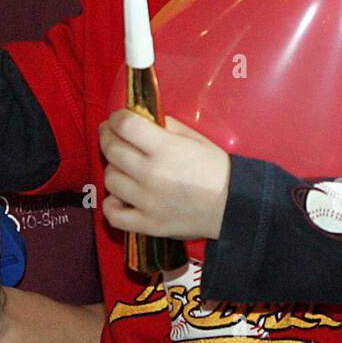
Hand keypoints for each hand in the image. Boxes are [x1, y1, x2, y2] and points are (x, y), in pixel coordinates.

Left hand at [98, 109, 229, 240]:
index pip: (124, 125)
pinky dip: (111, 205)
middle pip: (112, 150)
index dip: (116, 118)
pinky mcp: (147, 224)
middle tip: (111, 135)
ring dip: (113, 169)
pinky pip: (113, 215)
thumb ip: (166, 126)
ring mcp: (146, 202)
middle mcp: (151, 174)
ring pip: (110, 180)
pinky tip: (119, 197)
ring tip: (122, 167)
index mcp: (165, 148)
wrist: (233, 206)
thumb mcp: (195, 137)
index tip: (117, 118)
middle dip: (108, 137)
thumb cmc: (215, 168)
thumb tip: (141, 119)